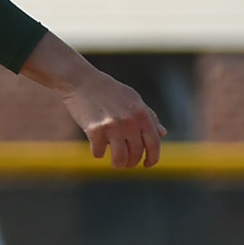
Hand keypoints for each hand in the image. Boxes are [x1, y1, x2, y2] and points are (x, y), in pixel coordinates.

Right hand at [20, 34, 167, 169]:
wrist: (81, 80)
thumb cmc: (108, 90)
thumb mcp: (133, 99)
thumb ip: (149, 116)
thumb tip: (162, 134)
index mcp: (141, 113)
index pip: (154, 143)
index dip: (152, 158)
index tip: (147, 164)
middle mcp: (130, 121)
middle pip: (136, 154)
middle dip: (131, 163)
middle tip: (126, 163)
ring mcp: (112, 126)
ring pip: (120, 159)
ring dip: (118, 164)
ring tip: (115, 163)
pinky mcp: (95, 131)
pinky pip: (99, 152)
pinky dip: (97, 152)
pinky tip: (96, 145)